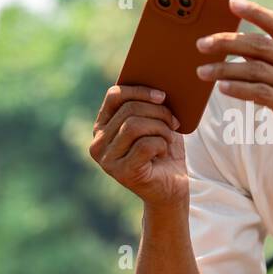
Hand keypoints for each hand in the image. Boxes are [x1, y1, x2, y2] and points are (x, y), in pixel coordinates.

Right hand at [89, 84, 186, 209]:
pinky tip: (163, 154)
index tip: (162, 95)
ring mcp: (107, 160)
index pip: (114, 96)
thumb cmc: (163, 154)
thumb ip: (150, 106)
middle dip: (158, 112)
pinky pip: (145, 145)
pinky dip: (161, 145)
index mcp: (102, 127)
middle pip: (129, 110)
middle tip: (174, 122)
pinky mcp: (122, 173)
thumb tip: (160, 84)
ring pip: (134, 125)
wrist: (171, 189)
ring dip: (161, 129)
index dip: (139, 90)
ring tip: (168, 138)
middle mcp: (98, 143)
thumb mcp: (157, 124)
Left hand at [195, 0, 272, 182]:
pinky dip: (238, 88)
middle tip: (202, 44)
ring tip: (202, 72)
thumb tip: (241, 48)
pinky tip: (221, 87)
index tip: (232, 3)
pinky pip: (259, 93)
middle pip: (260, 44)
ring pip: (255, 68)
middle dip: (227, 41)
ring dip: (224, 68)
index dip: (255, 12)